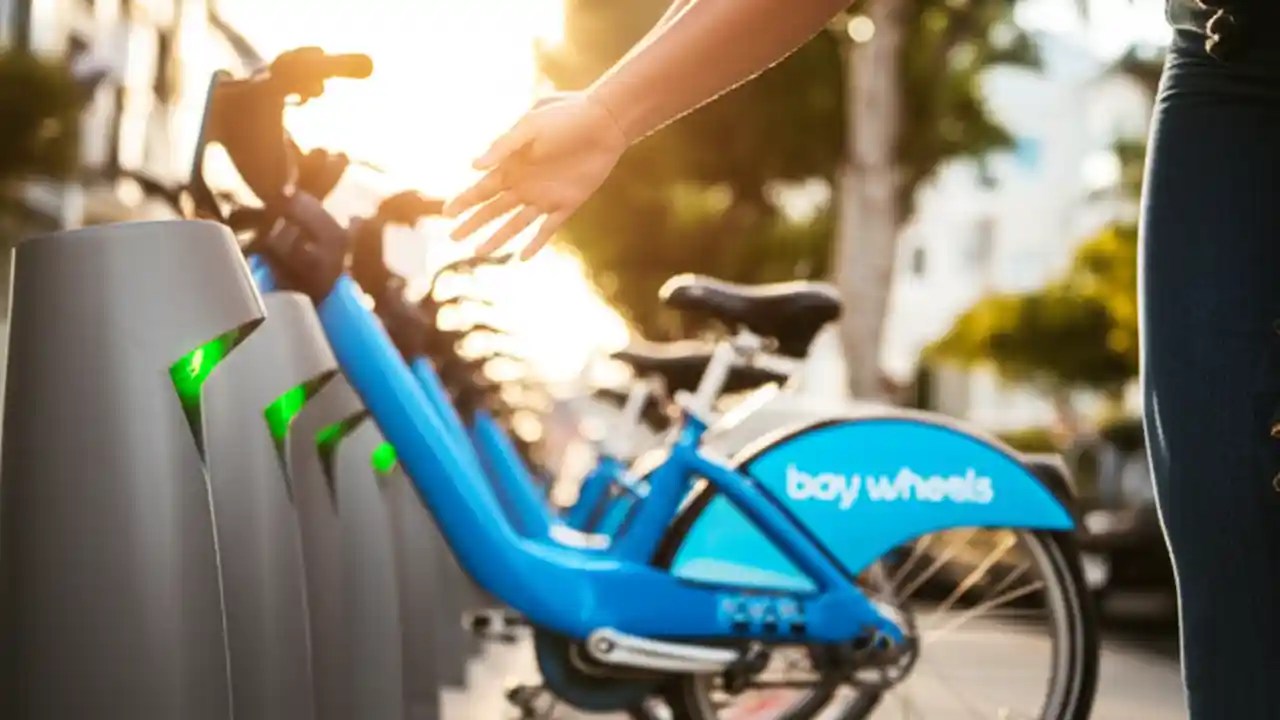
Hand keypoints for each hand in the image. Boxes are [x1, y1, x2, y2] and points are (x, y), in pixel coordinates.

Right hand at [445, 92, 627, 259]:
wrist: (605, 121)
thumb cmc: (565, 116)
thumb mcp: (530, 125)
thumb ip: (503, 145)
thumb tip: (473, 166)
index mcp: (512, 165)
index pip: (481, 189)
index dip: (463, 202)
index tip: (446, 214)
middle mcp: (525, 183)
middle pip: (493, 210)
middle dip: (473, 223)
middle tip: (452, 238)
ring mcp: (545, 196)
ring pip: (515, 223)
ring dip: (497, 237)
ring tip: (478, 251)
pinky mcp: (568, 203)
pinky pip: (548, 228)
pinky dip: (536, 243)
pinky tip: (522, 257)